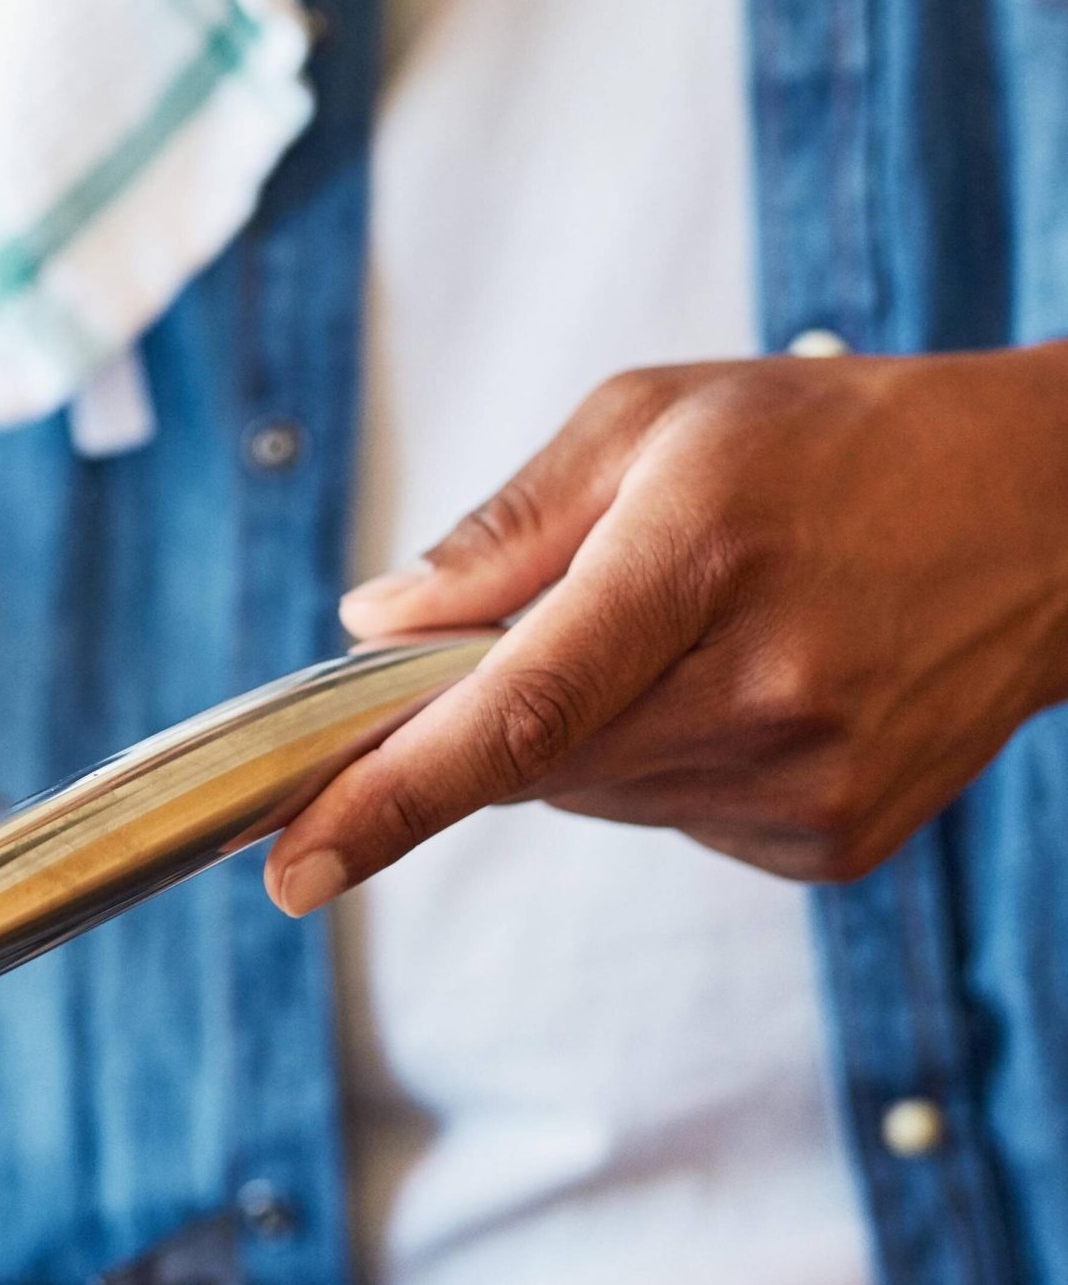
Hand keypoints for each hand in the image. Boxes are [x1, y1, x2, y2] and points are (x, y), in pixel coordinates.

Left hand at [264, 347, 1067, 912]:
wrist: (1051, 515)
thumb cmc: (830, 443)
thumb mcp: (653, 421)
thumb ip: (503, 528)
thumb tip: (373, 627)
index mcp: (701, 562)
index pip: (519, 711)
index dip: (391, 795)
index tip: (292, 863)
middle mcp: (765, 692)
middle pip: (536, 762)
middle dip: (481, 720)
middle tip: (541, 626)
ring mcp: (810, 784)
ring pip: (594, 794)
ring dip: (583, 728)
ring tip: (687, 626)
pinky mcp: (833, 841)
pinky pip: (672, 816)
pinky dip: (663, 759)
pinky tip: (744, 680)